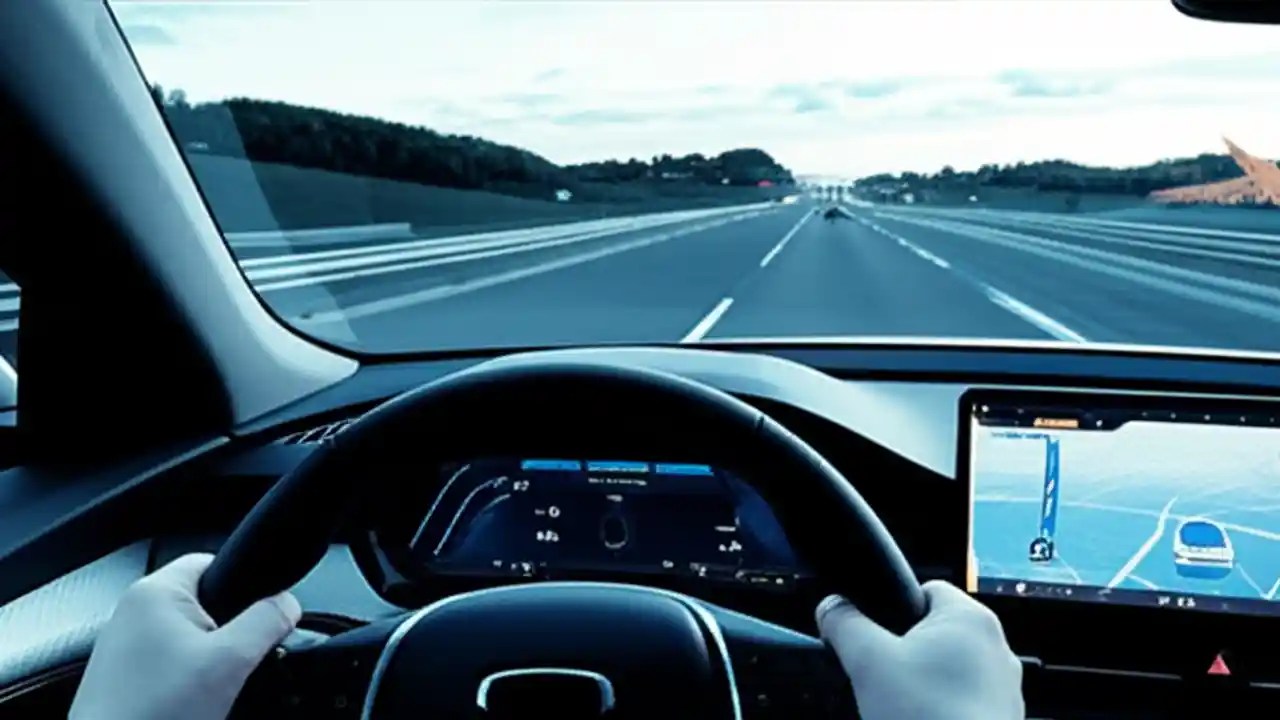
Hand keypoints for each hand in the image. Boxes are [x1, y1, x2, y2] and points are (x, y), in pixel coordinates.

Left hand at [70, 553, 300, 719]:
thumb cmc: (154, 714)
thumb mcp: (231, 662)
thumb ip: (267, 622)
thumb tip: (287, 603)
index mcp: (154, 592)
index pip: (215, 561)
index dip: (246, 587)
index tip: (260, 617)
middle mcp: (132, 611)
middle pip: (206, 603)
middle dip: (228, 633)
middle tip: (231, 664)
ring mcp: (124, 646)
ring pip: (190, 637)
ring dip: (208, 660)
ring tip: (206, 690)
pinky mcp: (123, 677)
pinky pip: (172, 663)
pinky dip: (187, 680)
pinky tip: (189, 704)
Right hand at [817, 580, 1023, 719]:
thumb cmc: (926, 714)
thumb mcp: (867, 662)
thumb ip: (844, 624)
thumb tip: (831, 607)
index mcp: (971, 618)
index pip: (926, 590)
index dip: (894, 609)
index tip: (876, 636)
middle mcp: (998, 646)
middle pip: (937, 632)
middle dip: (908, 652)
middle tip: (885, 676)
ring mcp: (1006, 686)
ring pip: (951, 669)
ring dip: (927, 682)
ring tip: (905, 706)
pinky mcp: (1004, 717)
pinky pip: (966, 701)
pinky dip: (945, 708)